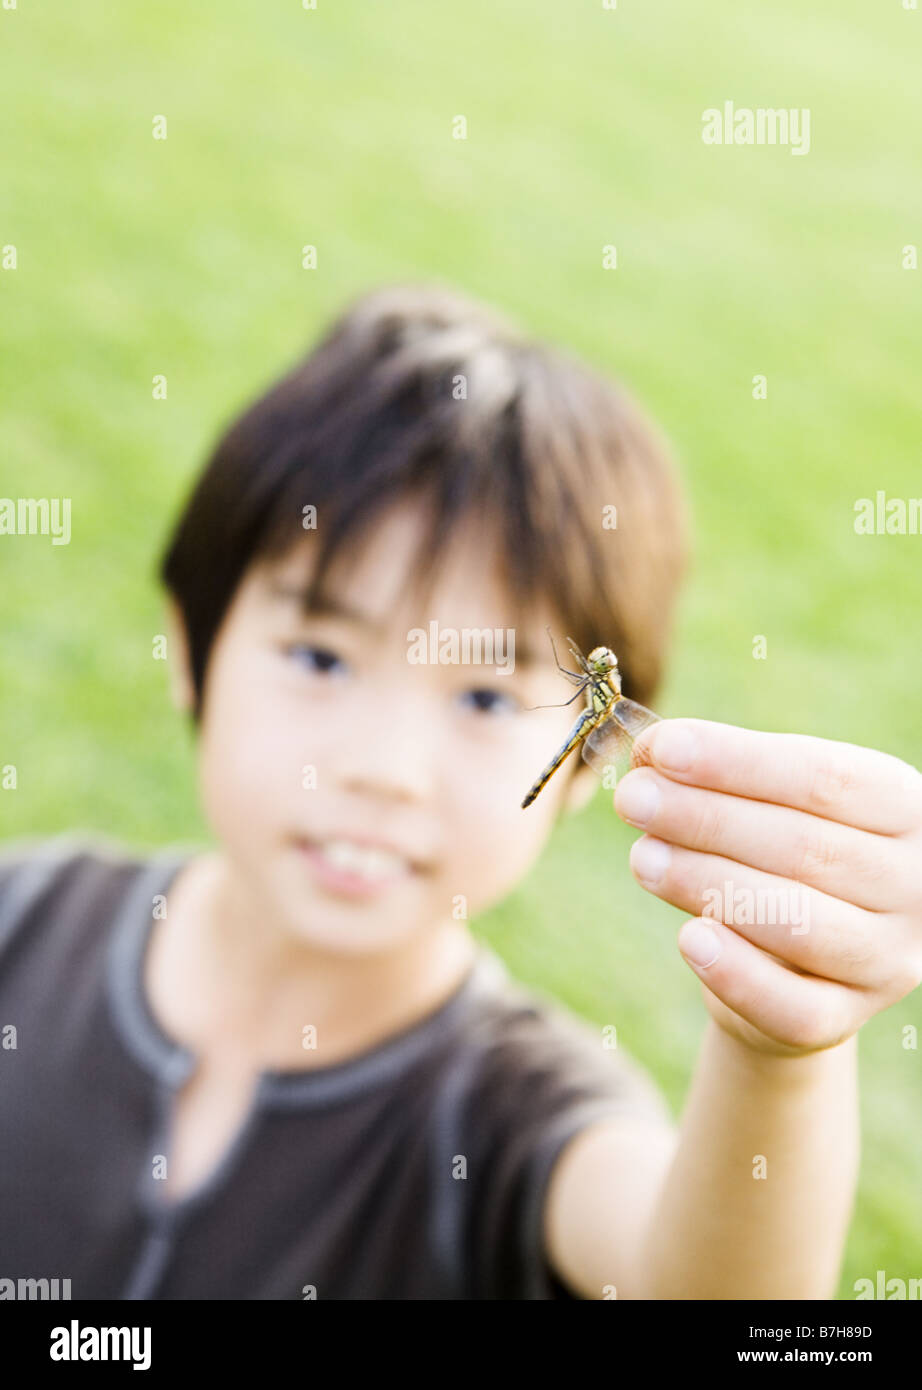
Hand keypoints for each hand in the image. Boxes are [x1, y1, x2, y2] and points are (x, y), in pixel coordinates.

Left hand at [613, 719, 921, 1056]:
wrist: (798, 956)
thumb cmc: (784, 854)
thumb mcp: (770, 803)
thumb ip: (723, 778)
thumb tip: (650, 755)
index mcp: (907, 809)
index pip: (824, 778)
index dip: (736, 762)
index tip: (660, 748)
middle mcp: (915, 885)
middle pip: (806, 848)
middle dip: (706, 818)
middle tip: (634, 799)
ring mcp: (889, 959)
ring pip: (799, 923)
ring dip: (709, 884)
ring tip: (642, 856)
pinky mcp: (846, 1019)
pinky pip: (793, 1007)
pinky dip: (738, 975)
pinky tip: (688, 939)